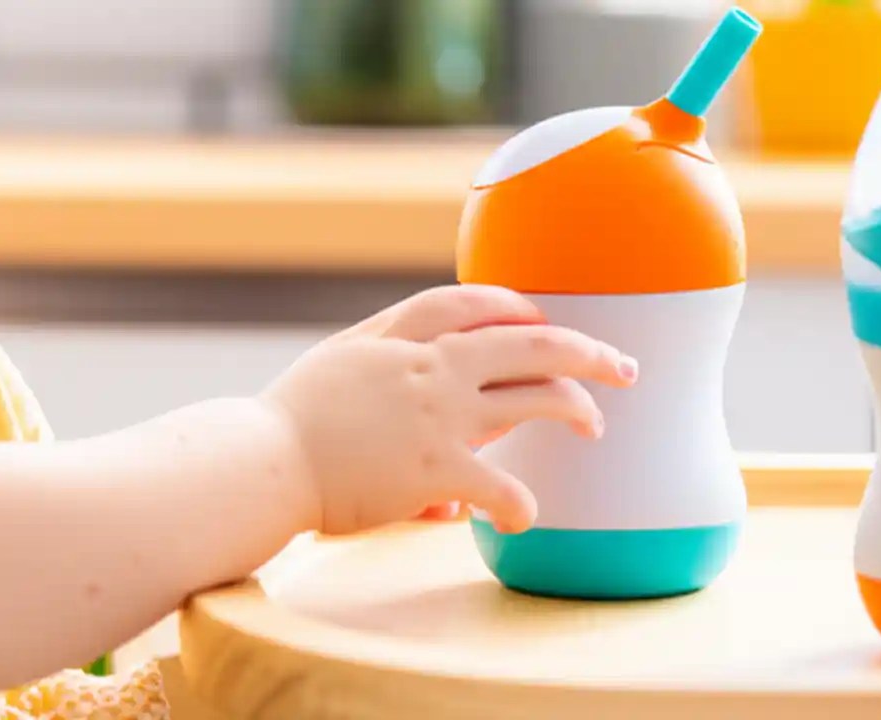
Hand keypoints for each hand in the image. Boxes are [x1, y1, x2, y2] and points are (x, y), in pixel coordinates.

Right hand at [261, 285, 637, 535]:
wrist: (258, 462)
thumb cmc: (287, 421)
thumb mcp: (337, 367)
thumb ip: (388, 367)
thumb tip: (419, 362)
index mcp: (402, 337)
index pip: (473, 303)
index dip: (516, 306)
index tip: (543, 316)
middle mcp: (431, 366)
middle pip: (528, 343)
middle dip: (585, 349)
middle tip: (623, 364)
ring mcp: (440, 414)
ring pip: (534, 399)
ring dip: (577, 410)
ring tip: (597, 425)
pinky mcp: (437, 466)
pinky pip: (502, 485)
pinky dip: (519, 504)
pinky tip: (525, 518)